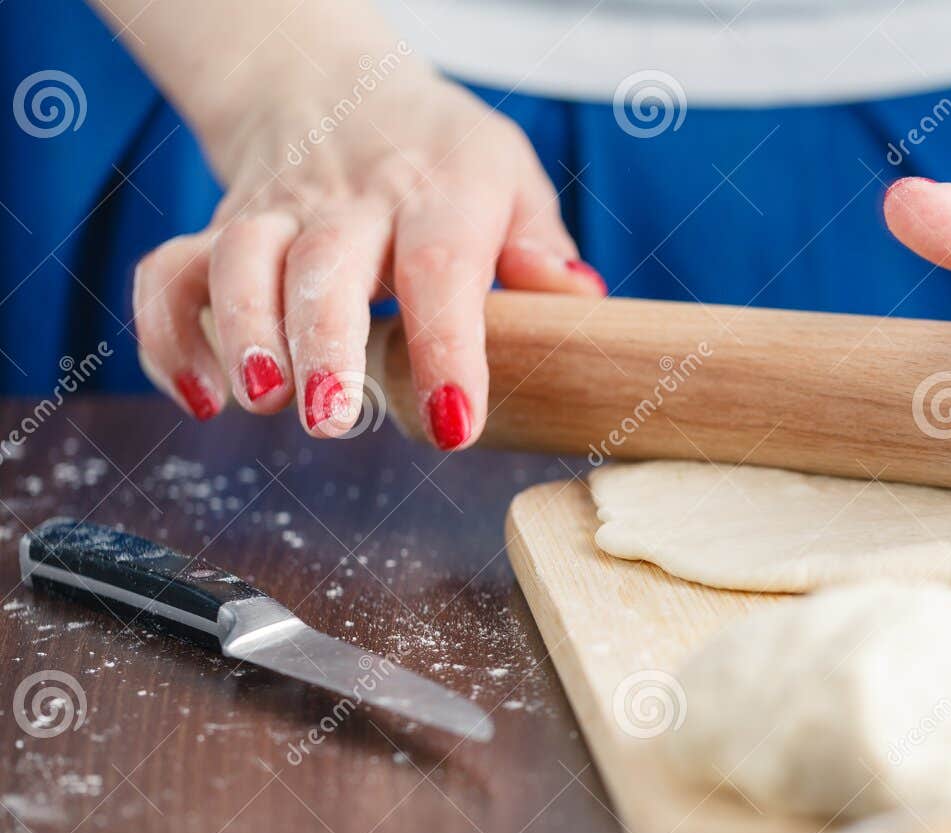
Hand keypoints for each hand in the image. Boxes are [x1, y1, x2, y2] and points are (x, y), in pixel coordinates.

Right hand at [132, 70, 602, 447]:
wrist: (337, 88)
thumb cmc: (442, 159)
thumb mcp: (510, 182)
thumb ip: (540, 248)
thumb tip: (580, 303)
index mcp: (439, 191)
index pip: (441, 267)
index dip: (446, 347)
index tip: (453, 425)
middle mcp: (352, 200)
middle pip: (325, 264)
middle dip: (323, 345)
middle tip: (331, 418)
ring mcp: (278, 212)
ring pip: (240, 263)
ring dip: (241, 336)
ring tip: (262, 401)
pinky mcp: (221, 230)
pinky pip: (172, 275)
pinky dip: (169, 335)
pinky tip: (201, 395)